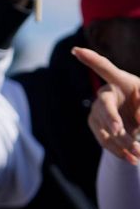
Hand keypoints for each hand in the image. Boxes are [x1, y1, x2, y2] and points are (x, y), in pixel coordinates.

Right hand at [73, 47, 139, 163]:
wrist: (138, 121)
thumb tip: (137, 119)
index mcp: (122, 81)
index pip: (105, 68)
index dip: (90, 59)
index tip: (76, 50)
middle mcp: (105, 93)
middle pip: (104, 105)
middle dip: (112, 118)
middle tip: (120, 130)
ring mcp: (97, 110)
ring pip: (105, 126)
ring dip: (123, 142)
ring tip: (139, 154)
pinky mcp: (95, 125)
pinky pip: (104, 139)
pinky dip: (118, 150)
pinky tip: (130, 158)